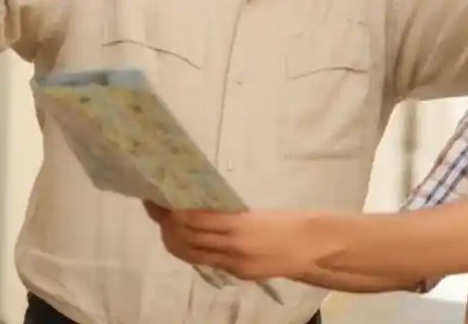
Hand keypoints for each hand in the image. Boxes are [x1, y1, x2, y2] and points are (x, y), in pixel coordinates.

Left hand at [144, 202, 328, 280]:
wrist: (314, 249)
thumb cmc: (292, 222)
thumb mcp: (257, 213)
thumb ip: (230, 215)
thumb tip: (201, 209)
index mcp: (239, 226)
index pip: (193, 219)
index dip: (171, 210)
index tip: (158, 195)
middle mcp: (232, 248)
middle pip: (185, 238)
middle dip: (164, 223)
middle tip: (154, 205)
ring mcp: (233, 263)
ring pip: (189, 253)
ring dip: (172, 238)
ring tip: (163, 222)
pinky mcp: (237, 273)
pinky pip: (205, 259)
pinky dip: (190, 248)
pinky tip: (185, 237)